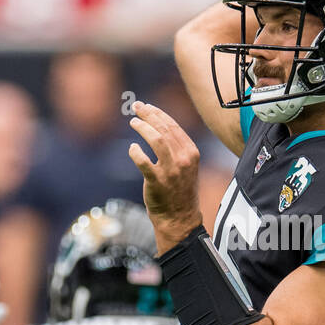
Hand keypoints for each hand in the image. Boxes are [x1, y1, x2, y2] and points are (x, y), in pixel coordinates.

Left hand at [128, 99, 203, 251]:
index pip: (173, 126)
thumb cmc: (179, 191)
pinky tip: (132, 149)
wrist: (179, 218)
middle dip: (148, 115)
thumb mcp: (186, 166)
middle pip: (164, 128)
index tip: (146, 106)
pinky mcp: (157, 181)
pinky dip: (135, 152)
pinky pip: (142, 161)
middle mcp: (183, 159)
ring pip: (155, 139)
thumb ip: (176, 147)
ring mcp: (171, 170)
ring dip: (142, 127)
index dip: (158, 113)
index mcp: (191, 152)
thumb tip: (158, 125)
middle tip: (136, 108)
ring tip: (134, 123)